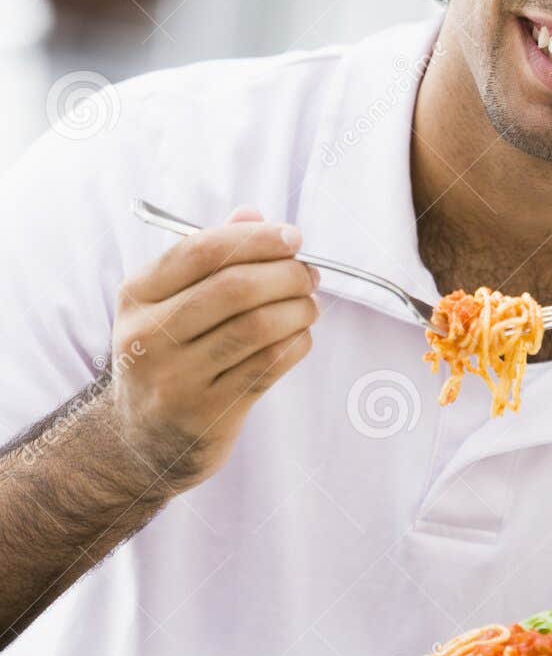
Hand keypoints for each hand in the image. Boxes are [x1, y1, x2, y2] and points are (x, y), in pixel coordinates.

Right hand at [107, 205, 319, 490]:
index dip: (256, 238)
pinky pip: (268, 365)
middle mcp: (148, 336)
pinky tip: (300, 336)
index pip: (202, 250)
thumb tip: (253, 214)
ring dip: (298, 309)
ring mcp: (176, 378)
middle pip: (234, 287)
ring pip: (257, 327)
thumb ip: (209, 256)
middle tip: (309, 274)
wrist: (141, 441)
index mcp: (137, 296)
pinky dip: (296, 343)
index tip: (293, 237)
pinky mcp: (207, 413)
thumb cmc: (168, 355)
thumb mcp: (169, 303)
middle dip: (286, 273)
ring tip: (310, 305)